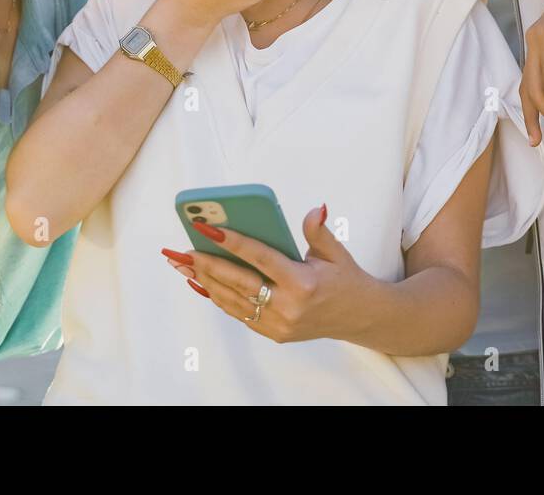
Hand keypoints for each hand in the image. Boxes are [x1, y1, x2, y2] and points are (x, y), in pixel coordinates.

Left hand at [162, 204, 373, 343]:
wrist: (359, 317)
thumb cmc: (344, 279)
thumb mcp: (336, 252)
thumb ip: (318, 230)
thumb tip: (313, 209)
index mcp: (303, 283)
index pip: (261, 258)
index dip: (233, 243)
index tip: (209, 229)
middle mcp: (288, 306)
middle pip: (239, 283)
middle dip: (208, 265)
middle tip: (184, 251)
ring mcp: (279, 324)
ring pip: (234, 301)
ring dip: (207, 282)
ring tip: (186, 265)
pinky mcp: (274, 333)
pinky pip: (240, 314)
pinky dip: (219, 298)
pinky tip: (203, 284)